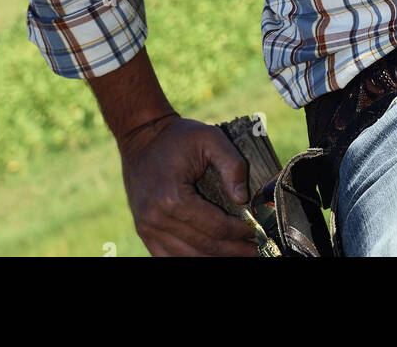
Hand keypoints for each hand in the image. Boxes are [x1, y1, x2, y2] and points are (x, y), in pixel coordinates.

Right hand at [120, 114, 259, 256]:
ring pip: (188, 257)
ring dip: (215, 258)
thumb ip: (232, 165)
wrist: (141, 136)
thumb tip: (242, 199)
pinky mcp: (143, 231)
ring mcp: (147, 227)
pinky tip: (210, 256)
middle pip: (203, 246)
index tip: (255, 231)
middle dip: (232, 250)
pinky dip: (191, 260)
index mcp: (173, 197)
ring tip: (237, 254)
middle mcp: (157, 217)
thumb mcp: (210, 137)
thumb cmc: (178, 137)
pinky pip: (168, 257)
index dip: (238, 232)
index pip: (215, 227)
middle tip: (254, 250)